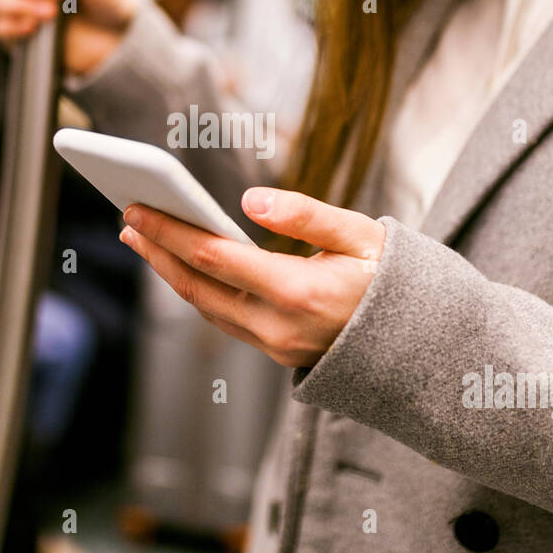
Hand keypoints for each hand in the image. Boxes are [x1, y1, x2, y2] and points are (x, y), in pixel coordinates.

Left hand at [118, 187, 385, 367]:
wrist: (424, 347)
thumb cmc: (397, 281)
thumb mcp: (363, 235)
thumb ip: (305, 215)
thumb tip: (251, 200)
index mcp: (298, 293)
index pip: (213, 257)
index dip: (169, 231)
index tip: (137, 206)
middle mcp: (279, 327)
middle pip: (197, 287)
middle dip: (157, 252)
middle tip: (127, 219)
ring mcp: (276, 346)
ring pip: (207, 308)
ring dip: (172, 274)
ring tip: (145, 239)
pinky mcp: (278, 353)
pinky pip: (226, 320)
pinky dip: (199, 290)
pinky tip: (187, 266)